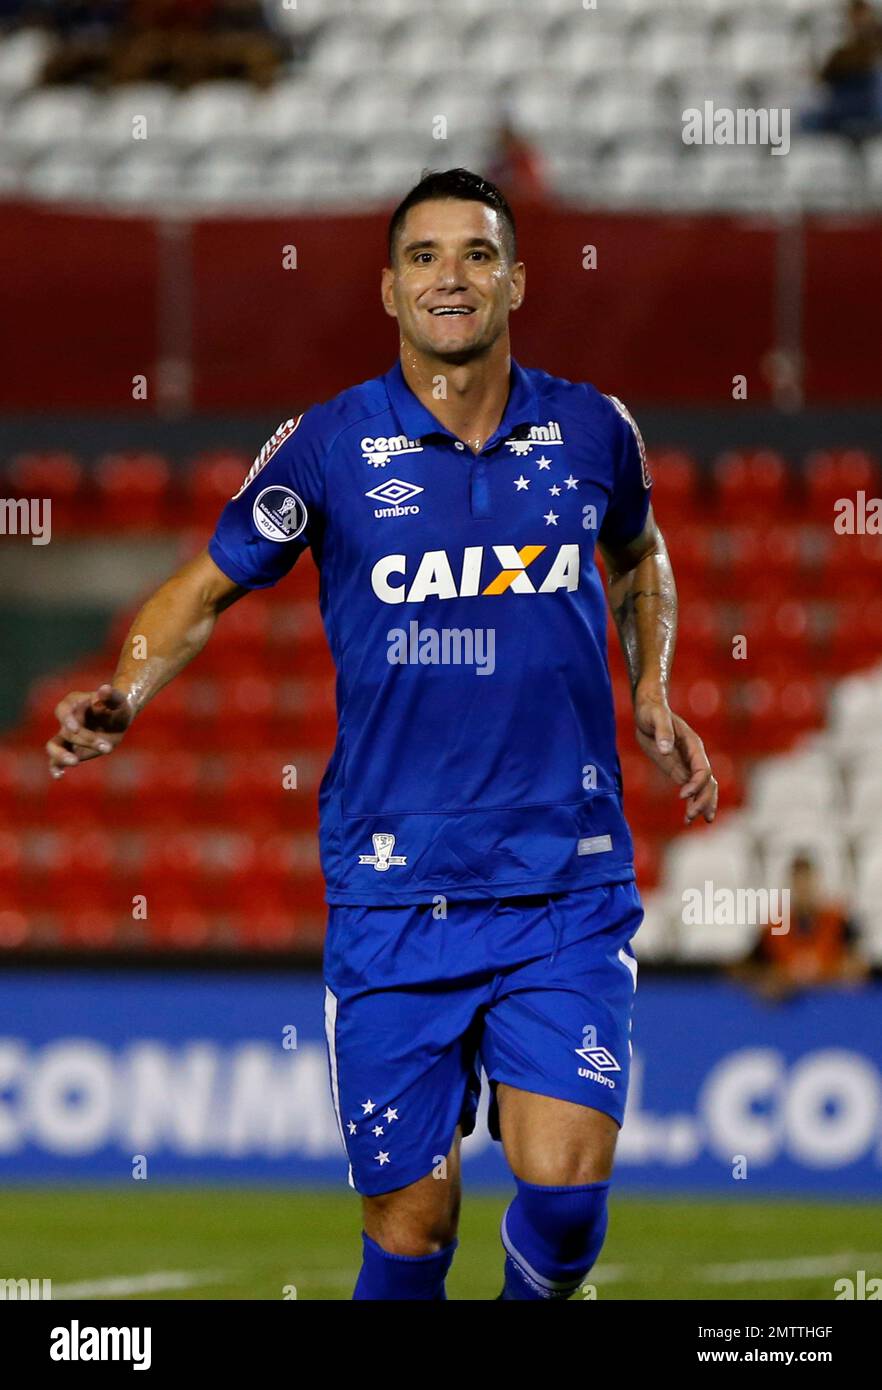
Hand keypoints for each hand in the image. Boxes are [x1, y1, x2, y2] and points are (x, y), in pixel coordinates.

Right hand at [45, 683, 133, 778]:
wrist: (118, 719)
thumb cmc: (117, 707)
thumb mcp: (119, 701)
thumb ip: (111, 696)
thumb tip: (105, 689)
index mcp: (74, 703)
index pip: (63, 710)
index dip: (67, 719)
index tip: (75, 728)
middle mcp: (67, 720)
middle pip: (68, 732)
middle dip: (88, 740)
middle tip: (108, 748)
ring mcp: (67, 737)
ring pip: (53, 746)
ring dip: (61, 755)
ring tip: (74, 761)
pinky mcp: (71, 751)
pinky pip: (56, 761)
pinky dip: (56, 768)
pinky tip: (59, 776)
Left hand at [633, 689, 717, 824]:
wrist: (648, 709)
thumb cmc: (652, 711)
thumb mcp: (655, 717)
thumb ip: (663, 732)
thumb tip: (666, 749)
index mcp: (693, 745)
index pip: (703, 770)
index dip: (696, 784)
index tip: (682, 795)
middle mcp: (694, 756)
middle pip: (707, 783)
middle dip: (702, 800)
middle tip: (689, 817)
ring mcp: (688, 763)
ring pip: (704, 788)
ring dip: (701, 804)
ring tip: (692, 821)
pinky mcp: (679, 768)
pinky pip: (692, 787)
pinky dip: (693, 801)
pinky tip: (688, 816)